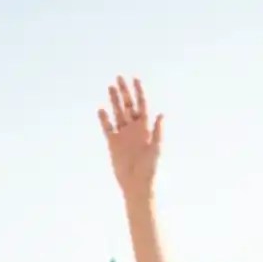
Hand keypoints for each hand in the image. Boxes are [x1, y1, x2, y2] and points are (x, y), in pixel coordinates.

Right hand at [98, 76, 162, 198]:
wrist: (137, 183)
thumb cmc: (150, 168)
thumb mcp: (156, 148)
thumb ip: (157, 131)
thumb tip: (161, 114)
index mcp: (146, 128)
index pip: (142, 106)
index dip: (139, 93)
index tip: (135, 79)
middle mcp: (134, 129)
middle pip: (128, 106)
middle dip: (124, 92)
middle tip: (119, 78)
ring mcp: (123, 135)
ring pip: (117, 113)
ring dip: (114, 101)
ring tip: (110, 87)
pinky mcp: (113, 143)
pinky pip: (107, 128)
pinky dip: (104, 119)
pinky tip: (101, 110)